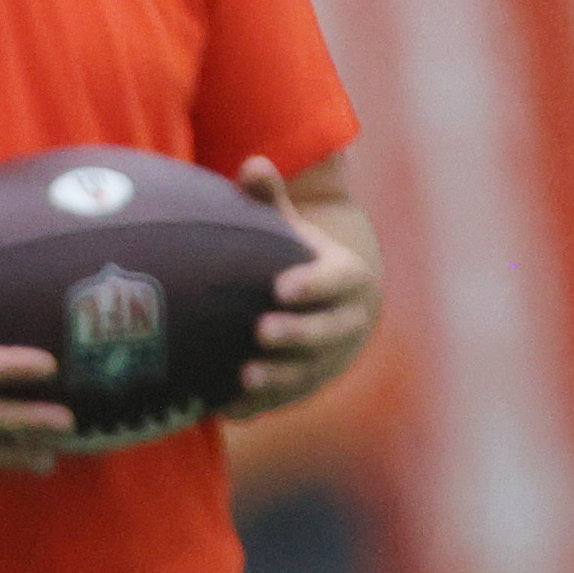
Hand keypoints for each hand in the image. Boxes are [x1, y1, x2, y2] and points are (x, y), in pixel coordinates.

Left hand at [227, 156, 378, 416]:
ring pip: (310, 372)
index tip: (281, 286)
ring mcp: (328, 357)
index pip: (340, 279)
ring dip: (280, 377)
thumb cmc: (293, 256)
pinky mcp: (305, 386)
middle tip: (261, 330)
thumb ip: (269, 199)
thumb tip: (253, 164)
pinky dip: (259, 406)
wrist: (322, 304)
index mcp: (346, 276)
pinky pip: (285, 400)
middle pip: (328, 330)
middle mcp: (344, 320)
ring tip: (245, 376)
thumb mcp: (284, 226)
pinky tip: (227, 408)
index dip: (315, 284)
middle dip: (298, 333)